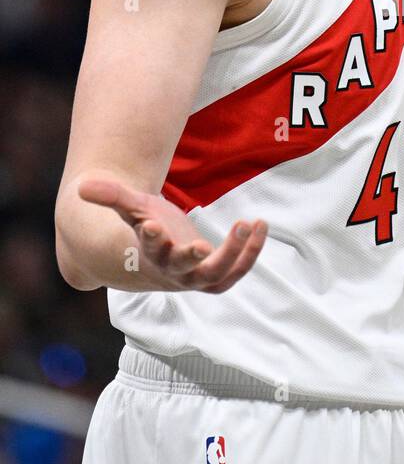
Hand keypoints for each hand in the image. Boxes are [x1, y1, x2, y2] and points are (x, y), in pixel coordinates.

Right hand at [77, 173, 267, 293]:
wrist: (156, 255)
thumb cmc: (143, 226)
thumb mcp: (129, 207)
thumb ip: (111, 196)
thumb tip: (82, 186)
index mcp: (149, 256)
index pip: (149, 251)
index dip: (152, 240)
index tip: (153, 224)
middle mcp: (172, 273)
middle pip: (184, 272)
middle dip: (193, 259)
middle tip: (202, 244)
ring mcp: (195, 277)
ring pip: (216, 276)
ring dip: (234, 254)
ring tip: (248, 224)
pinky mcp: (214, 274)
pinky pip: (236, 270)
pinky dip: (250, 252)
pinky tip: (260, 225)